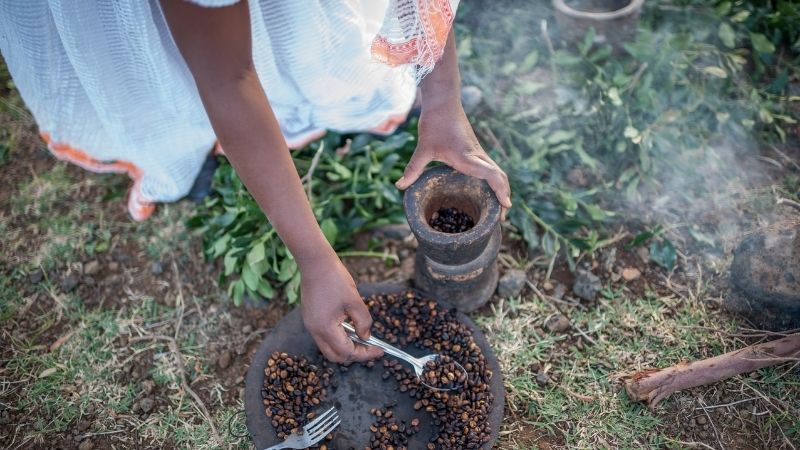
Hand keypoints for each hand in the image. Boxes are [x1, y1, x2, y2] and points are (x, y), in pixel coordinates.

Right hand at [299, 254, 382, 362]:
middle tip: (371, 347)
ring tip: (362, 337)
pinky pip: (324, 337)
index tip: (380, 350)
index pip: (347, 352)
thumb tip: (366, 337)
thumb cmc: (335, 279)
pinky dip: (338, 338)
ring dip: (346, 347)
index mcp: (325, 328)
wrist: (315, 262)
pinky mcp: (310, 319)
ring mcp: (310, 325)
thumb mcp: (355, 301)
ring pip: (329, 348)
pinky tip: (350, 328)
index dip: (365, 354)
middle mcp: (315, 330)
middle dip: (354, 355)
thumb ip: (363, 322)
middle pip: (335, 356)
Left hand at [395, 103, 511, 215]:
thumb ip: (413, 169)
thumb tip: (400, 186)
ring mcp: (479, 153)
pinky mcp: (476, 151)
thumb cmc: (435, 123)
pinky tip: (488, 191)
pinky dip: (494, 181)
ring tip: (499, 208)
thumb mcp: (423, 149)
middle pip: (500, 177)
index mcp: (468, 157)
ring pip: (497, 172)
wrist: (443, 102)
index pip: (492, 174)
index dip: (501, 190)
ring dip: (501, 188)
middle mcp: (478, 156)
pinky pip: (490, 168)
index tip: (506, 205)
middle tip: (502, 216)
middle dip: (504, 195)